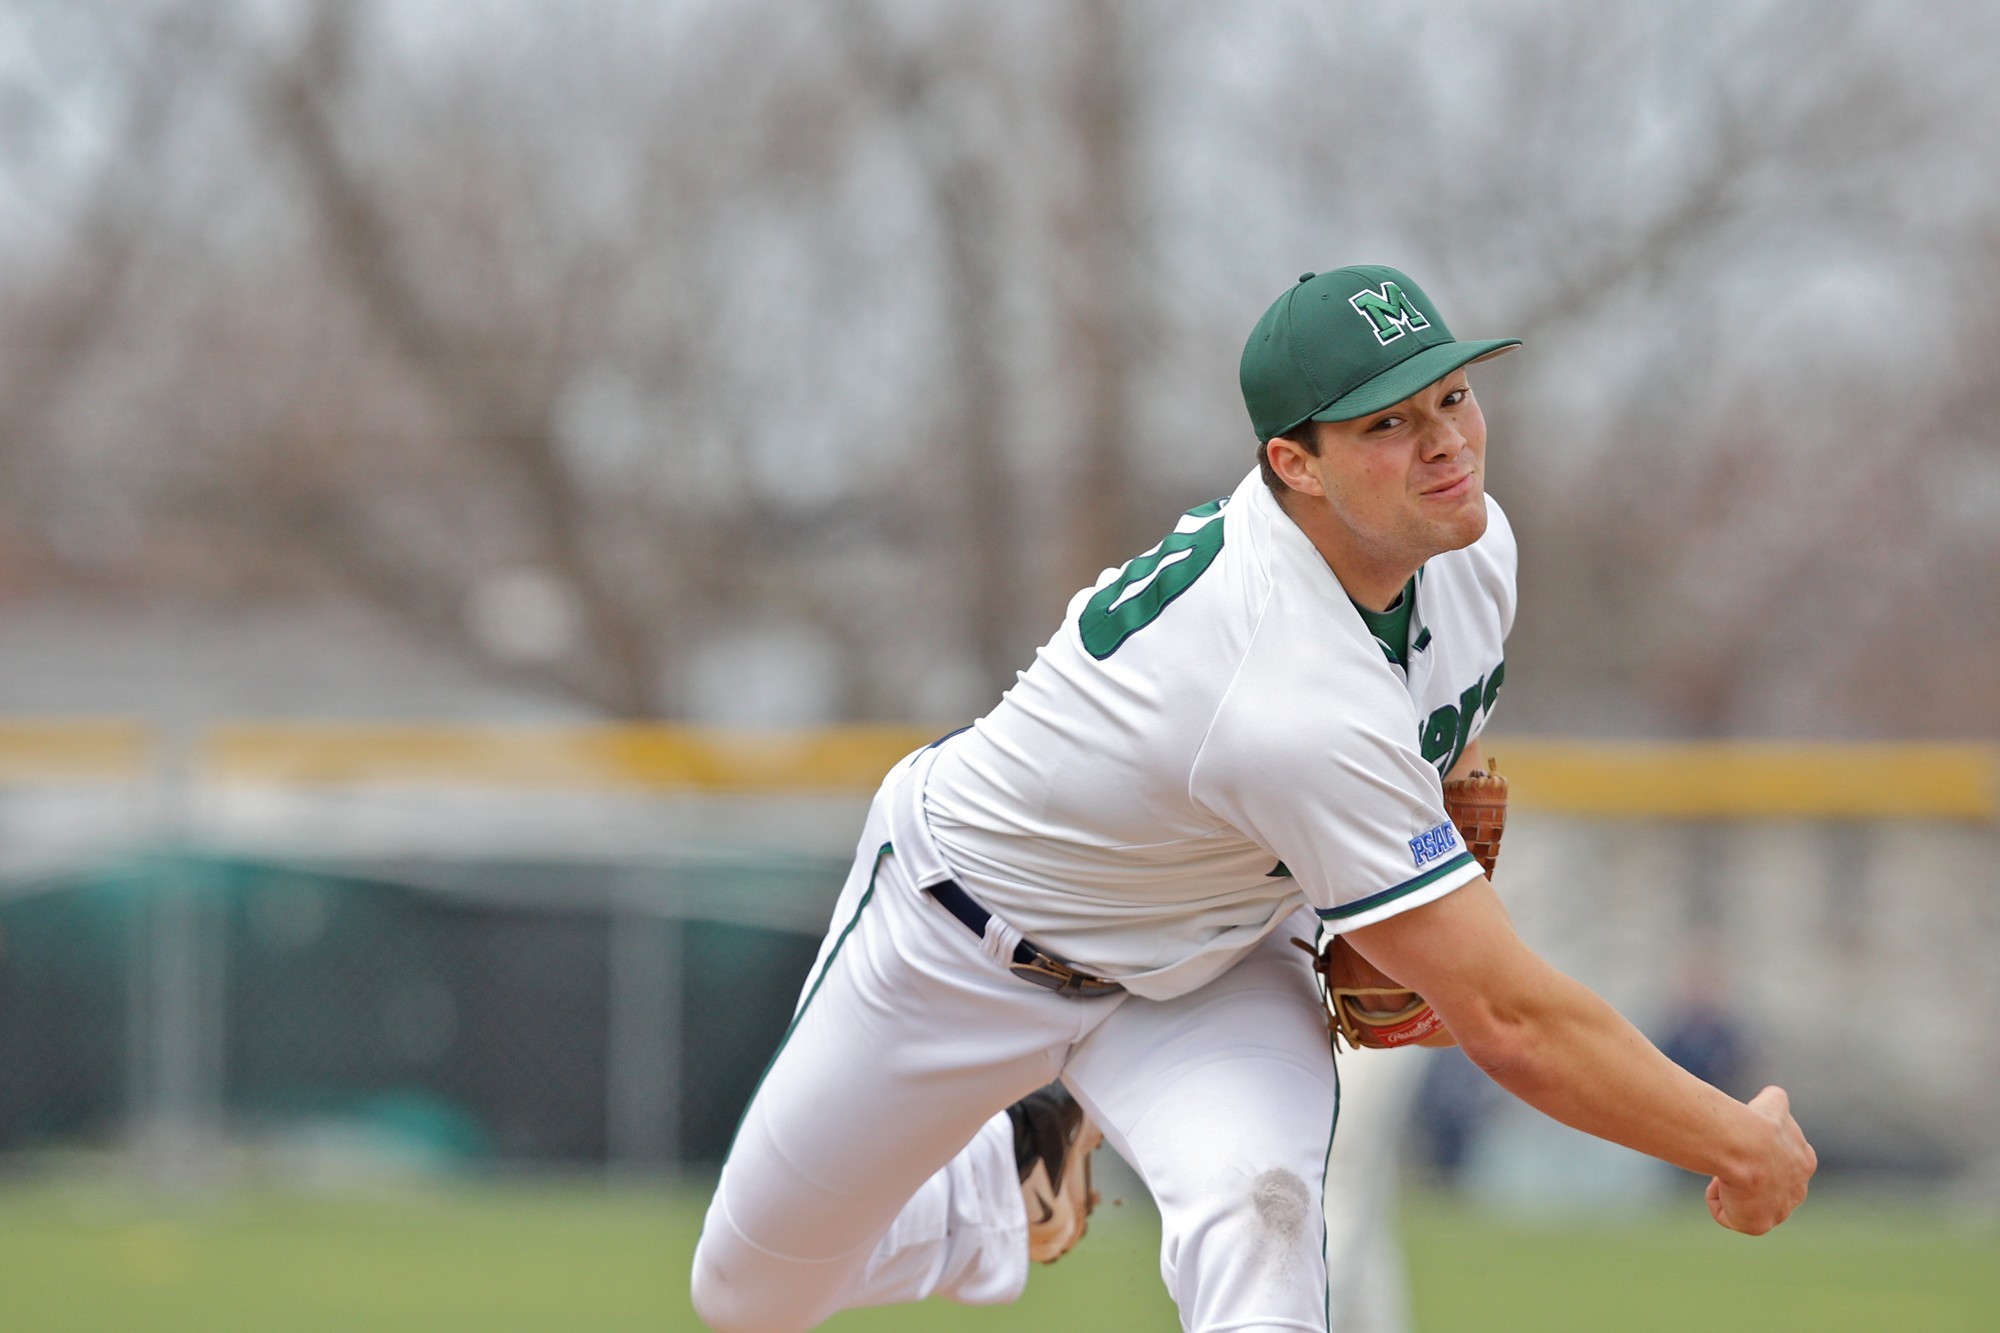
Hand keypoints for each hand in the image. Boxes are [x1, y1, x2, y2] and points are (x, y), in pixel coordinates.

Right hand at [1706, 1086, 1815, 1234]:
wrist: (1748, 1148)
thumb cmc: (1758, 1123)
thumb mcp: (1771, 1103)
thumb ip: (1775, 1101)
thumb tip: (1773, 1096)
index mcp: (1804, 1163)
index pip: (1782, 1164)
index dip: (1758, 1155)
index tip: (1743, 1144)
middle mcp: (1796, 1192)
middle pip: (1767, 1190)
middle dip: (1748, 1178)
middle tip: (1730, 1162)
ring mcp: (1778, 1212)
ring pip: (1747, 1205)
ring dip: (1732, 1191)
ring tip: (1723, 1175)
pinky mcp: (1757, 1226)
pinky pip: (1731, 1217)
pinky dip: (1718, 1202)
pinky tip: (1719, 1186)